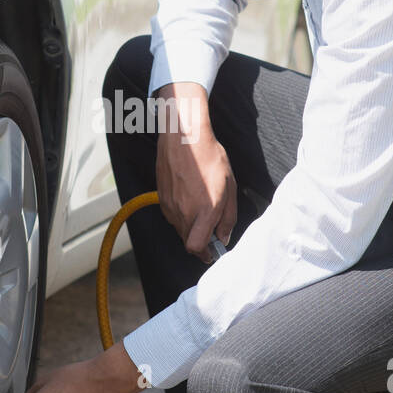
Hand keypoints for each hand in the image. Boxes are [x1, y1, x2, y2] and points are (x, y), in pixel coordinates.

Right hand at [154, 82, 236, 262]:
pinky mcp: (162, 199)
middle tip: (212, 228)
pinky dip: (181, 215)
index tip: (213, 251)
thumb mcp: (230, 187)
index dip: (205, 254)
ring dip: (191, 227)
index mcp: (204, 211)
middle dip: (201, 239)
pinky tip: (190, 198)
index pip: (197, 248)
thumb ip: (228, 217)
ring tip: (201, 206)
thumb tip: (223, 236)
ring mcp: (170, 206)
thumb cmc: (209, 158)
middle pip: (189, 241)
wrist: (184, 138)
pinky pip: (172, 216)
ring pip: (180, 229)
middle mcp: (184, 212)